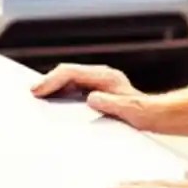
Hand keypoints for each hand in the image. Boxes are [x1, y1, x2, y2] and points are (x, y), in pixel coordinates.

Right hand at [30, 63, 156, 129]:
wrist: (155, 116)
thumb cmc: (144, 114)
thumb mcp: (129, 110)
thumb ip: (111, 103)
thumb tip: (91, 98)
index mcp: (107, 77)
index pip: (72, 73)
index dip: (53, 80)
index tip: (38, 90)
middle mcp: (102, 76)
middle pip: (67, 72)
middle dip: (48, 81)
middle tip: (32, 92)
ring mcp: (99, 82)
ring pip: (69, 78)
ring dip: (53, 86)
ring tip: (37, 96)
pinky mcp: (98, 90)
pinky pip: (74, 86)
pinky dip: (61, 91)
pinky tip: (52, 101)